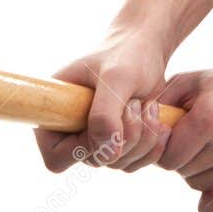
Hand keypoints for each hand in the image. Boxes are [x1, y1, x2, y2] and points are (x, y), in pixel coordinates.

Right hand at [33, 29, 172, 173]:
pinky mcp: (118, 142)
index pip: (56, 157)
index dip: (84, 147)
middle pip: (95, 160)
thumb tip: (107, 154)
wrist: (147, 48)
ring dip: (142, 139)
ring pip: (118, 163)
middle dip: (124, 136)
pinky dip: (152, 144)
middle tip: (135, 103)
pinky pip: (135, 162)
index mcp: (56, 112)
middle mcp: (72, 130)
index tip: (107, 116)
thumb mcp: (116, 78)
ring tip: (148, 105)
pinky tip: (156, 117)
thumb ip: (105, 114)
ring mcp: (96, 138)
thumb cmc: (126, 54)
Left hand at [156, 59, 212, 211]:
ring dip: (199, 173)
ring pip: (199, 187)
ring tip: (212, 151)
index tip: (176, 136)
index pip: (166, 154)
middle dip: (183, 156)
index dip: (166, 146)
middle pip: (181, 171)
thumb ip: (162, 101)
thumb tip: (138, 129)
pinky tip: (212, 190)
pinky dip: (212, 206)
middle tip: (197, 140)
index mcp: (209, 116)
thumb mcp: (196, 79)